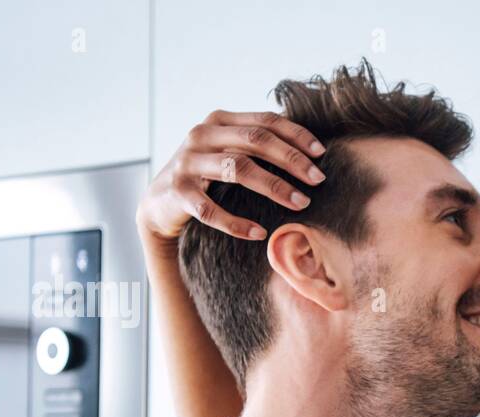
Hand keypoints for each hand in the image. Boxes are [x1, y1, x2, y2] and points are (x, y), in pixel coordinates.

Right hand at [136, 110, 325, 249]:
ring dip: (274, 186)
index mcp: (219, 121)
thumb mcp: (227, 151)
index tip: (321, 153)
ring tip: (299, 203)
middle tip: (318, 180)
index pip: (264, 121)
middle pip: (255, 141)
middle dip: (291, 160)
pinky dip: (236, 223)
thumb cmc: (204, 176)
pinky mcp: (178, 192)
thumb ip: (255, 144)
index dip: (295, 135)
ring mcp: (188, 162)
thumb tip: (308, 150)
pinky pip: (211, 210)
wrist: (158, 202)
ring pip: (238, 169)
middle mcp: (201, 135)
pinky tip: (259, 233)